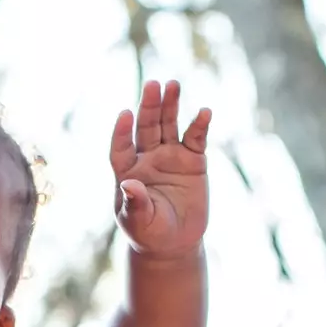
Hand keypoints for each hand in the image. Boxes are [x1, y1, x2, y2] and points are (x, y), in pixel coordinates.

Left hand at [110, 78, 212, 259]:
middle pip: (146, 127)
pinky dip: (199, 126)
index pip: (121, 146)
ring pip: (169, 125)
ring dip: (171, 105)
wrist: (174, 242)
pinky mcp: (193, 161)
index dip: (121, 131)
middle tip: (153, 84)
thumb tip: (129, 184)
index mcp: (127, 170)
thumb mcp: (138, 222)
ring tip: (173, 85)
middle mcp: (147, 158)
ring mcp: (170, 156)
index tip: (125, 114)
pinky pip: (195, 139)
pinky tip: (204, 112)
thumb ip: (134, 203)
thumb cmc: (149, 233)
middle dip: (149, 107)